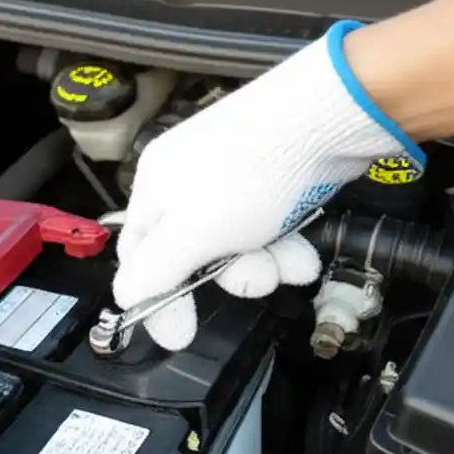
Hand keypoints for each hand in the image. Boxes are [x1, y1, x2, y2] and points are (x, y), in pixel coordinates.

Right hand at [113, 21, 422, 350]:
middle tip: (262, 279)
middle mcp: (187, 176)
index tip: (181, 336)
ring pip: (238, 242)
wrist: (328, 117)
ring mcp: (232, 173)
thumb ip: (154, 272)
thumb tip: (124, 297)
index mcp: (155, 185)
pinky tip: (305, 248)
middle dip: (232, 275)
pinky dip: (286, 241)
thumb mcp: (192, 234)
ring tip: (295, 263)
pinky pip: (268, 222)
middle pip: (195, 252)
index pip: (139, 256)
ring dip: (267, 263)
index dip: (158, 298)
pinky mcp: (273, 172)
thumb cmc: (251, 175)